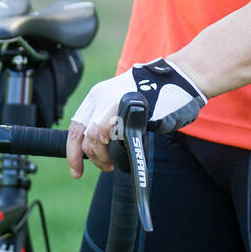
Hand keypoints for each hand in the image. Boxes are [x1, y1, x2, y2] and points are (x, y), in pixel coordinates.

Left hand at [66, 58, 207, 178]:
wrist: (177, 80)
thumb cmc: (152, 98)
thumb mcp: (121, 104)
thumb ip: (106, 120)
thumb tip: (95, 149)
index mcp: (97, 95)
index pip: (75, 127)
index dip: (73, 153)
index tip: (77, 171)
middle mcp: (101, 96)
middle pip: (84, 135)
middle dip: (93, 157)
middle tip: (106, 165)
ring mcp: (114, 101)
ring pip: (95, 136)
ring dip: (103, 155)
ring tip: (115, 159)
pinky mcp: (128, 108)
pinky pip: (111, 132)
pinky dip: (113, 145)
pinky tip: (123, 147)